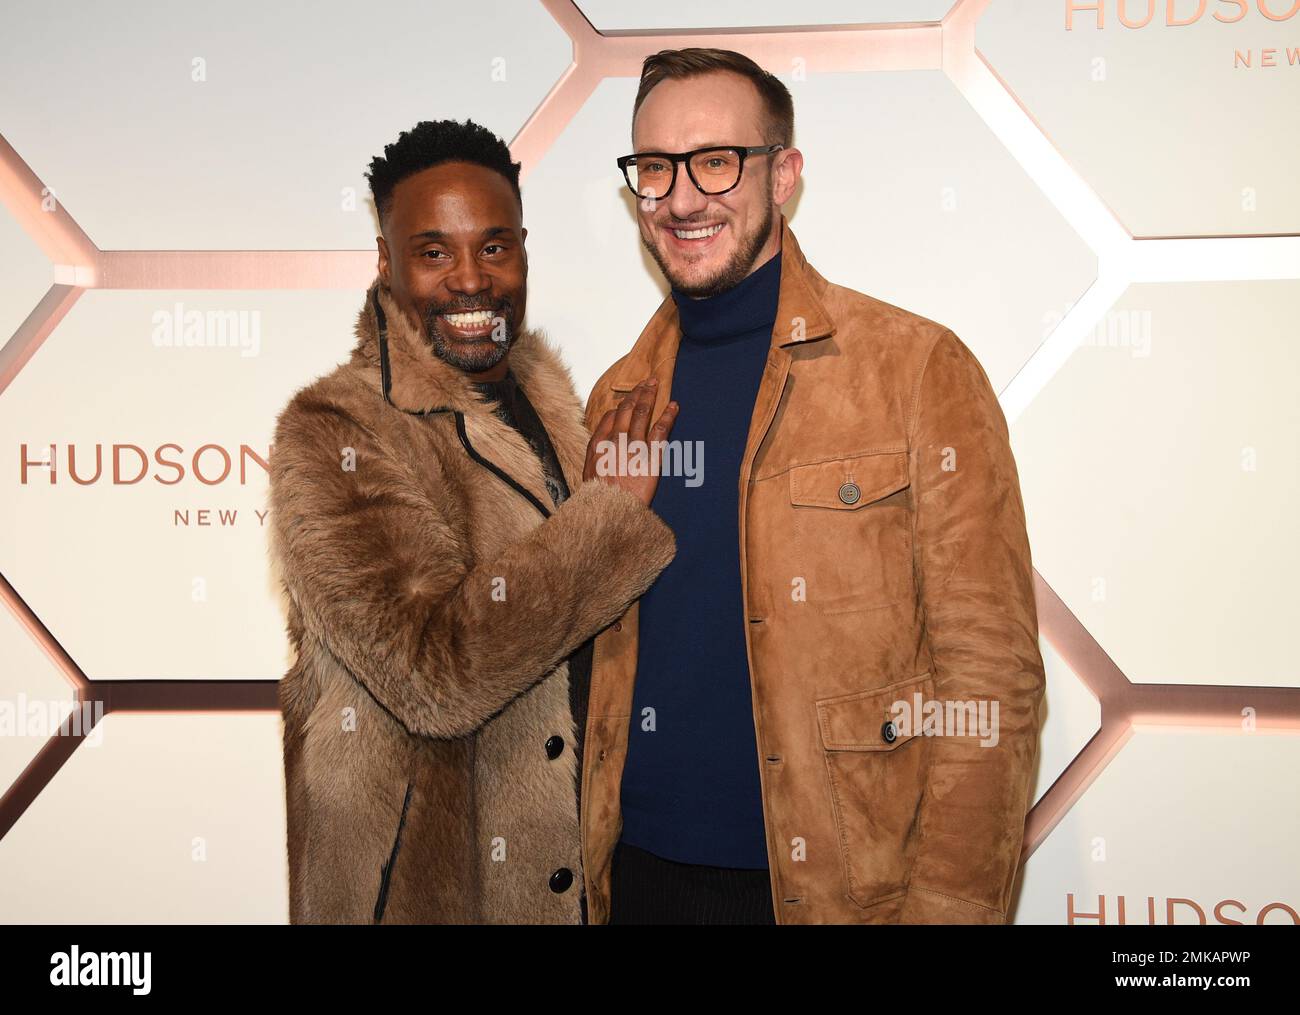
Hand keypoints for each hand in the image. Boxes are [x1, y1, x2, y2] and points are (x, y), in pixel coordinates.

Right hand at [583, 378, 678, 505]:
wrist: (610, 513)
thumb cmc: (599, 499)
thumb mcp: (589, 476)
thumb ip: (596, 459)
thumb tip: (602, 449)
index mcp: (599, 445)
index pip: (610, 417)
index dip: (621, 407)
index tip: (628, 401)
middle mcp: (615, 441)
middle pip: (627, 410)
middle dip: (637, 393)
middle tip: (646, 382)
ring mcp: (633, 448)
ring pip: (643, 414)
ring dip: (650, 396)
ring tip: (656, 384)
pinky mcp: (651, 457)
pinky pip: (661, 430)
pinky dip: (668, 416)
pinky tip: (674, 406)